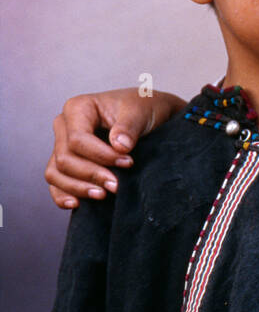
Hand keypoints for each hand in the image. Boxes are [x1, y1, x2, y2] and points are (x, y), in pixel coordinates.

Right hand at [45, 88, 186, 208]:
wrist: (150, 117)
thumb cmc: (142, 109)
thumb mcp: (141, 111)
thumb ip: (129, 126)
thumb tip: (119, 145)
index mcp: (78, 107)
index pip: (77, 139)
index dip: (100, 155)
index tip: (127, 162)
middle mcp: (64, 126)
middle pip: (65, 159)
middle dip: (92, 175)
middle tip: (117, 184)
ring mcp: (62, 145)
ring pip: (56, 173)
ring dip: (78, 188)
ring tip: (103, 195)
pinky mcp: (66, 164)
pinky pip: (55, 183)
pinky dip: (63, 195)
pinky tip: (77, 203)